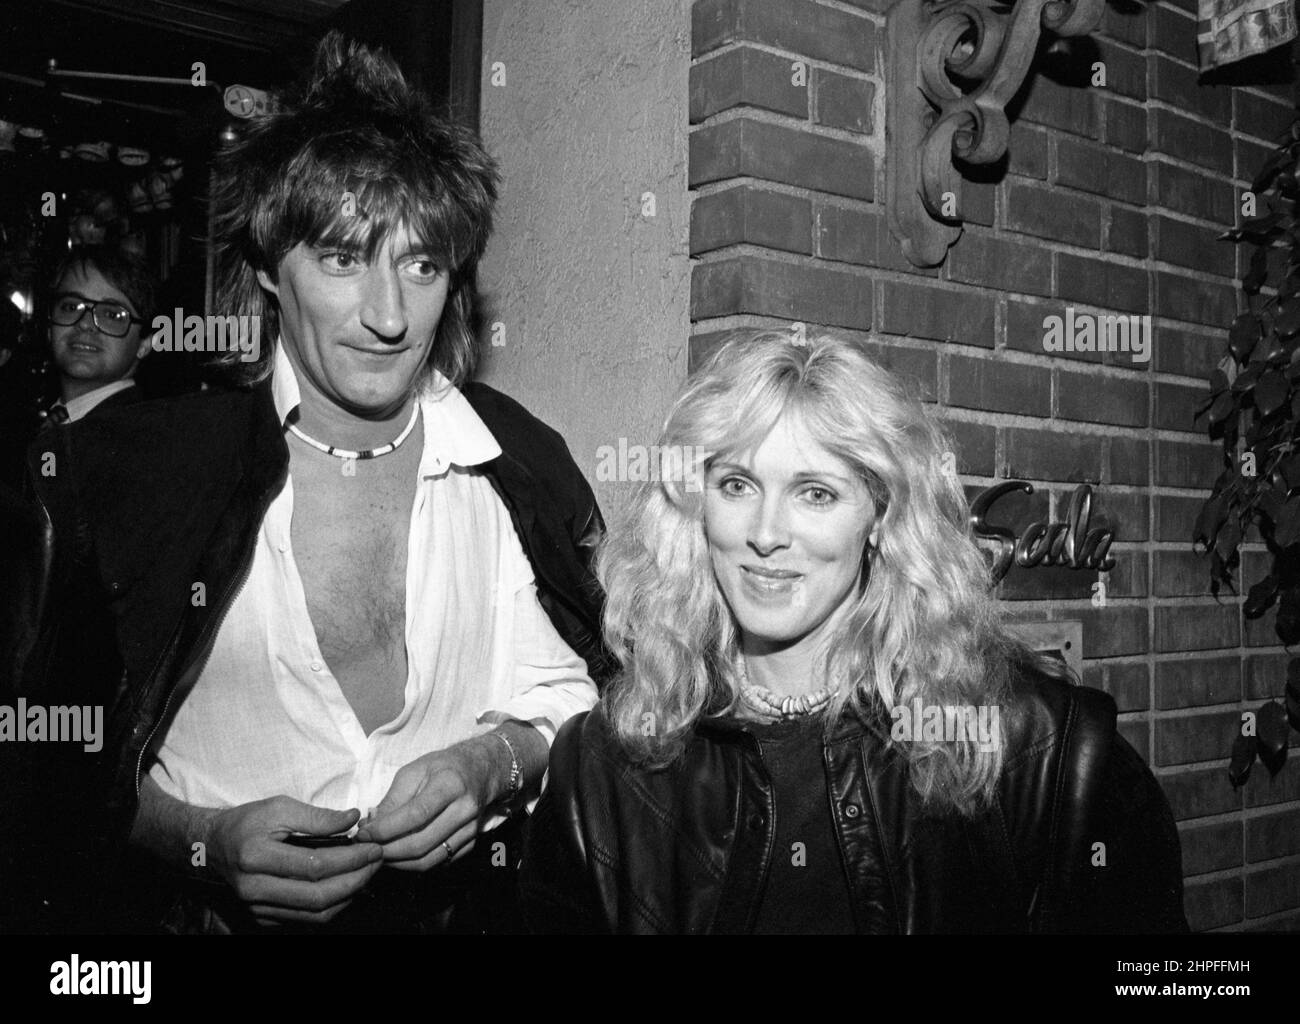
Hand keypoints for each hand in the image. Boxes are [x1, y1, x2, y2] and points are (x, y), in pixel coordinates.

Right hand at [204, 797, 383, 925]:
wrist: (210, 847)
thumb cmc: (246, 822)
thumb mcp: (279, 807)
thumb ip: (318, 816)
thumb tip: (354, 819)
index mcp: (256, 856)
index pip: (316, 865)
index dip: (351, 859)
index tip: (373, 847)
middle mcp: (255, 888)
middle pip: (318, 896)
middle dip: (356, 879)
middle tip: (377, 861)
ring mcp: (258, 908)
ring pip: (316, 914)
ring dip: (349, 895)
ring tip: (367, 873)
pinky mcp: (263, 917)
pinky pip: (306, 920)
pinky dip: (332, 905)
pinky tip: (347, 886)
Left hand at [354, 738, 503, 871]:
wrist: (480, 771)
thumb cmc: (443, 767)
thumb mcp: (414, 770)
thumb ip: (393, 799)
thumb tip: (371, 826)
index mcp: (450, 784)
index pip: (416, 814)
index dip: (386, 829)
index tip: (364, 834)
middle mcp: (465, 809)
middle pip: (422, 843)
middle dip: (388, 851)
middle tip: (367, 847)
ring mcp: (470, 829)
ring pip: (429, 859)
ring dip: (398, 862)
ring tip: (381, 852)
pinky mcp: (470, 844)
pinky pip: (438, 863)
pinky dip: (414, 863)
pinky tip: (400, 853)